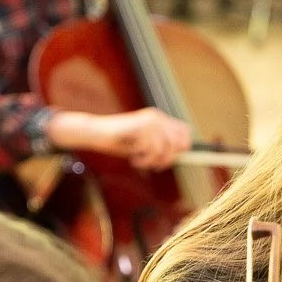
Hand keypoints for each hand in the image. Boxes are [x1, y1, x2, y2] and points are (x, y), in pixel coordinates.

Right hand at [50, 108, 192, 170]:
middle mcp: (157, 117)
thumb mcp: (145, 145)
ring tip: (138, 160)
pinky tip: (132, 157)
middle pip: (178, 143)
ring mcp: (149, 120)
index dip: (180, 149)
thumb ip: (162, 146)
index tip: (164, 159)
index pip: (185, 132)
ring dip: (151, 160)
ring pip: (165, 148)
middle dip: (166, 159)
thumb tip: (183, 150)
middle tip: (151, 164)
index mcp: (159, 118)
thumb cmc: (119, 141)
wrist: (97, 133)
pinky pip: (151, 149)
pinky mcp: (140, 126)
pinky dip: (142, 159)